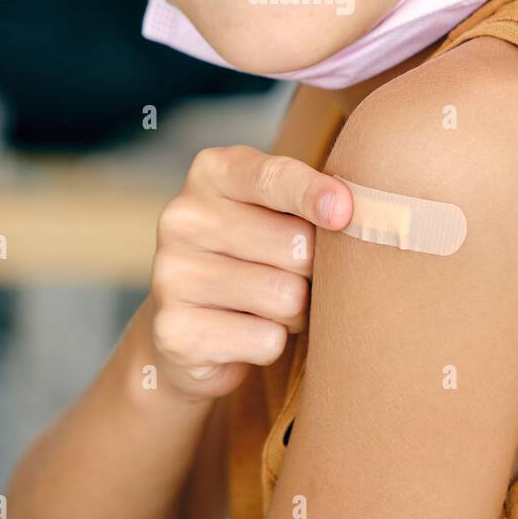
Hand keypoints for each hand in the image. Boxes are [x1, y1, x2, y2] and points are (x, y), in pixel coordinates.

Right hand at [148, 145, 352, 399]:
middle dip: (312, 270)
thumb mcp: (278, 210)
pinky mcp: (176, 332)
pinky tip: (244, 333)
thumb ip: (310, 201)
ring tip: (268, 306)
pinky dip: (271, 344)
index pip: (273, 177)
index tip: (344, 212)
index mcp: (212, 173)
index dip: (313, 194)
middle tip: (292, 275)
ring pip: (285, 297)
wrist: (192, 323)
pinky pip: (266, 340)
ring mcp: (172, 275)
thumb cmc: (256, 254)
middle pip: (295, 245)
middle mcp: (183, 218)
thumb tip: (345, 212)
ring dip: (295, 312)